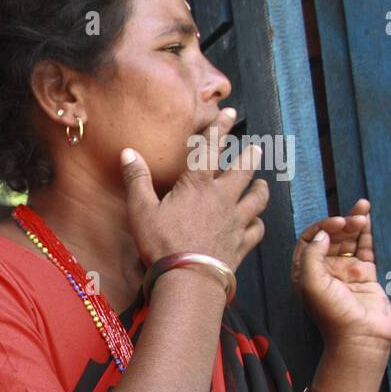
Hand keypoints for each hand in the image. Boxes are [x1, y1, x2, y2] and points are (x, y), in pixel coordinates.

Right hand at [121, 107, 268, 271]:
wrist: (188, 279)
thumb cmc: (161, 243)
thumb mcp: (140, 210)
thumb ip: (137, 179)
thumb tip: (128, 152)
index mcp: (197, 185)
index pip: (211, 149)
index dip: (221, 128)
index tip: (230, 113)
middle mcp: (222, 198)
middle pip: (243, 170)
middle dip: (251, 156)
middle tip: (257, 148)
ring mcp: (236, 221)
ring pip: (257, 198)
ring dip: (260, 189)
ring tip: (262, 184)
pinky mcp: (242, 243)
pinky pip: (257, 229)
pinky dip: (258, 223)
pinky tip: (256, 222)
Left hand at [292, 198, 390, 348]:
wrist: (360, 336)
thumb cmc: (331, 314)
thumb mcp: (311, 283)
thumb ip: (311, 255)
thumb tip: (322, 234)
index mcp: (304, 272)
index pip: (308, 240)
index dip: (320, 227)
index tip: (335, 223)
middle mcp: (323, 269)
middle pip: (330, 236)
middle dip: (340, 223)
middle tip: (352, 218)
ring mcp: (344, 270)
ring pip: (348, 239)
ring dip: (354, 222)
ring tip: (363, 207)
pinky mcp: (364, 273)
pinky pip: (365, 247)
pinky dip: (366, 233)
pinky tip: (368, 218)